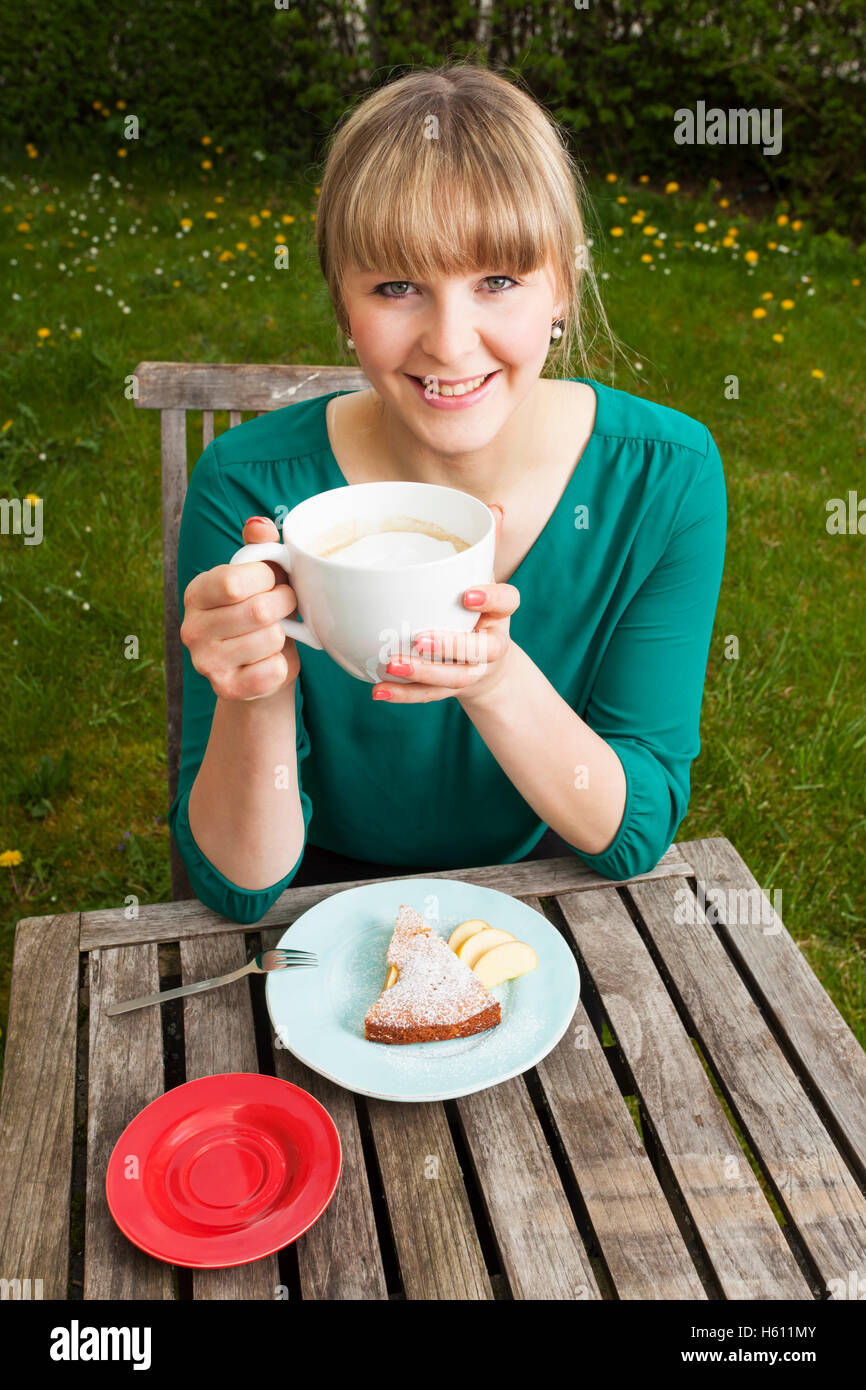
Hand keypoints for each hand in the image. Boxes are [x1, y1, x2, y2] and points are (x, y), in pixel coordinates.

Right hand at [180, 516, 300, 700]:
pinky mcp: (227, 689)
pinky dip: (282, 664)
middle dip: (284, 605)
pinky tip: (269, 660)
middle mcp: (192, 628)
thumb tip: (259, 526)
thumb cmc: (260, 611)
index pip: (234, 582)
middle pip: (258, 611)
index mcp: (196, 593)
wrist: (258, 667)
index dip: (267, 579)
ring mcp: (205, 662)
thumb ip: (259, 547)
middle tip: (283, 607)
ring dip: (284, 634)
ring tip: (275, 633)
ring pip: (270, 639)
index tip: (271, 582)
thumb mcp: (260, 575)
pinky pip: (274, 670)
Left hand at [371, 504, 520, 704]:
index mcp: (499, 614)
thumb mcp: (483, 580)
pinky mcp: (450, 689)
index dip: (491, 599)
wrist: (486, 665)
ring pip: (453, 678)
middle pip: (477, 651)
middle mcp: (490, 646)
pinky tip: (377, 691)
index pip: (507, 603)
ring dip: (422, 674)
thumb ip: (484, 549)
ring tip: (391, 665)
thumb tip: (496, 508)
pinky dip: (402, 695)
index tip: (467, 594)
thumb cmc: (476, 612)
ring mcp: (471, 671)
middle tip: (419, 638)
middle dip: (449, 647)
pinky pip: (428, 696)